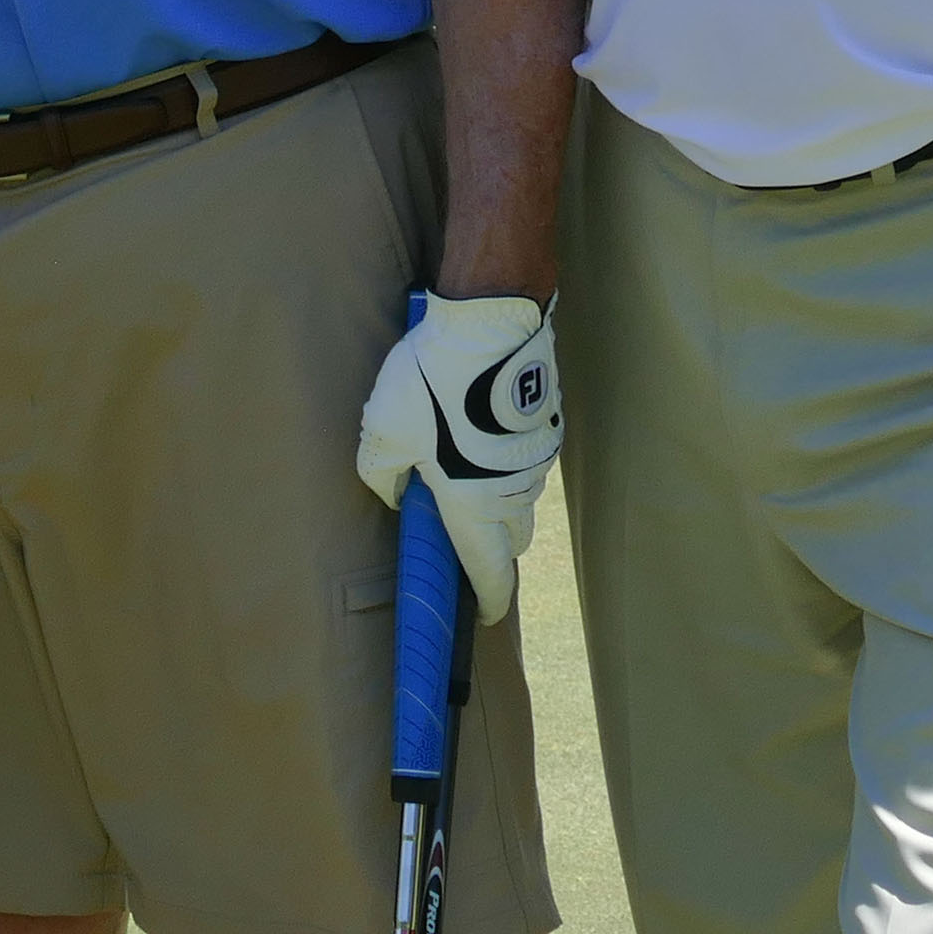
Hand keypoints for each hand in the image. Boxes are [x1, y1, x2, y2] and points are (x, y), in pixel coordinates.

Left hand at [354, 291, 561, 625]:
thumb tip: (397, 490)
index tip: (486, 615)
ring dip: (497, 492)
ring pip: (521, 494)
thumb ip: (383, 474)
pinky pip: (528, 456)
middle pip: (510, 536)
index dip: (491, 600)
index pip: (491, 572)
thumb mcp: (385, 429)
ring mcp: (538, 456)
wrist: (494, 318)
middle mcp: (515, 490)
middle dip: (489, 541)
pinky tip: (478, 423)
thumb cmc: (434, 380)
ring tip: (458, 459)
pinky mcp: (548, 421)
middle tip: (457, 524)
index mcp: (474, 504)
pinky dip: (506, 455)